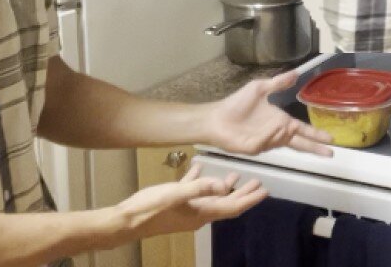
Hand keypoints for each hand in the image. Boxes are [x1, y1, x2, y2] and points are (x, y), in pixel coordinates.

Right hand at [115, 165, 266, 241]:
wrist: (125, 222)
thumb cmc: (150, 208)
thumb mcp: (176, 195)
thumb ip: (200, 188)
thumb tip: (223, 184)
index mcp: (202, 213)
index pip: (233, 207)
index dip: (249, 199)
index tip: (265, 191)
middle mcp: (198, 214)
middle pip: (226, 203)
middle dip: (243, 193)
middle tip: (258, 182)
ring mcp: (186, 210)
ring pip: (211, 197)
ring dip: (224, 186)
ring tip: (235, 175)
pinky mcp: (174, 204)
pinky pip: (192, 191)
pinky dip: (199, 180)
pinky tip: (199, 167)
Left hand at [202, 71, 333, 155]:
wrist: (216, 117)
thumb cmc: (237, 104)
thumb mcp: (259, 88)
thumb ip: (278, 83)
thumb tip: (296, 73)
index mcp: (280, 121)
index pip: (303, 130)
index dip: (316, 135)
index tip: (331, 139)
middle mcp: (276, 134)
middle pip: (300, 144)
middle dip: (314, 147)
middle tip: (330, 152)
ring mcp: (266, 143)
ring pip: (282, 140)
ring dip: (283, 132)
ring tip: (280, 123)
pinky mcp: (254, 149)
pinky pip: (267, 142)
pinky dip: (268, 134)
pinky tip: (265, 128)